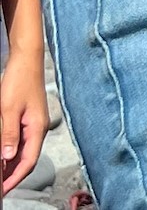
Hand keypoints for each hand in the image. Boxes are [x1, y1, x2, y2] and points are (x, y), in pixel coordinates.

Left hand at [1, 34, 47, 193]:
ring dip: (11, 166)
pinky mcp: (29, 119)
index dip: (14, 179)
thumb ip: (9, 135)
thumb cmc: (20, 80)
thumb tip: (8, 158)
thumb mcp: (8, 109)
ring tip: (0, 176)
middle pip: (27, 160)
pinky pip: (22, 143)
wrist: (27, 60)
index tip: (1, 191)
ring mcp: (35, 124)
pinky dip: (12, 154)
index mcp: (37, 128)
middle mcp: (39, 128)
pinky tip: (3, 158)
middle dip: (12, 176)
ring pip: (24, 152)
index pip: (28, 162)